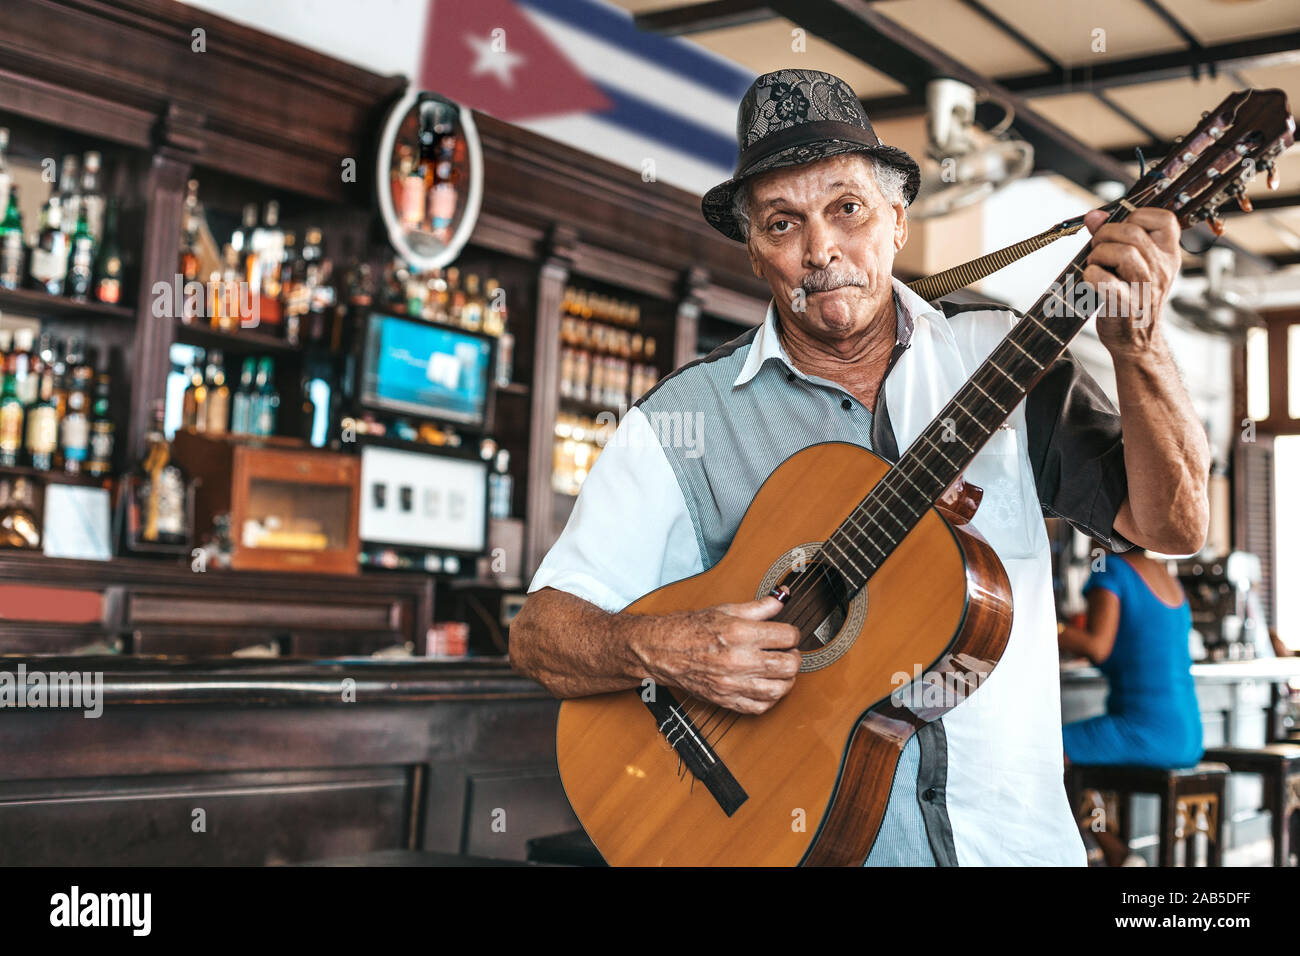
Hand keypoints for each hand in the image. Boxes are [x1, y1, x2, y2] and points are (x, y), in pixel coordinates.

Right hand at [631, 596, 800, 714]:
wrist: (663, 651)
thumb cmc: (691, 629)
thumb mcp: (726, 610)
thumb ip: (759, 607)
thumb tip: (781, 599)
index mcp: (740, 633)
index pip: (787, 636)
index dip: (793, 634)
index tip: (789, 634)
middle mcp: (739, 660)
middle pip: (789, 665)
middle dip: (795, 657)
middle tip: (788, 652)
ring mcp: (733, 683)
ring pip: (779, 690)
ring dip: (786, 680)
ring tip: (780, 670)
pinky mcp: (726, 699)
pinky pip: (759, 707)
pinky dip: (769, 699)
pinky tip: (766, 686)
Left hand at [1082, 207, 1180, 356]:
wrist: (1137, 341)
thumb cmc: (1131, 298)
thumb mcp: (1131, 264)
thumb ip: (1113, 236)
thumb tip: (1094, 216)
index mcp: (1167, 255)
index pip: (1164, 218)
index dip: (1136, 216)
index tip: (1121, 228)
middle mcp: (1161, 269)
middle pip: (1133, 233)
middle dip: (1105, 235)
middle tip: (1098, 249)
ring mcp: (1145, 288)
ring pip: (1122, 252)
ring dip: (1098, 254)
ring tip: (1095, 265)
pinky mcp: (1126, 306)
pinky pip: (1106, 281)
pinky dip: (1091, 275)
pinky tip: (1091, 280)